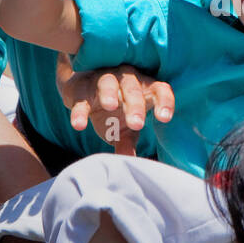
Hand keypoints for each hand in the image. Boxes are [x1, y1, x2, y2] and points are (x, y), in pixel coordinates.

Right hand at [55, 54, 173, 155]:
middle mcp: (126, 80)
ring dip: (109, 94)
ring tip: (109, 106)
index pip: (160, 90)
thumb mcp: (124, 127)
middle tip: (137, 124)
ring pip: (108, 83)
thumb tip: (131, 162)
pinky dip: (79, 111)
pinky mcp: (81, 87)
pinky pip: (81, 98)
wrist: (83, 91)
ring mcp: (103, 80)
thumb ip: (128, 143)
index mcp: (143, 89)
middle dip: (135, 105)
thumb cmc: (114, 109)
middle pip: (133, 89)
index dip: (164, 102)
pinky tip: (78, 125)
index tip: (164, 118)